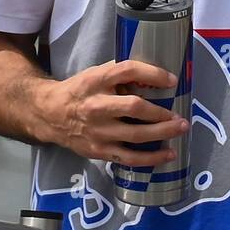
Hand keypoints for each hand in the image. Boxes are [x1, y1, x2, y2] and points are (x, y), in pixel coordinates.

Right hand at [40, 59, 188, 166]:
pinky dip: (151, 158)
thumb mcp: (96, 74)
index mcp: (97, 81)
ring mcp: (98, 131)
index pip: (128, 71)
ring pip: (135, 134)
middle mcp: (97, 106)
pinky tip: (168, 154)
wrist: (49, 114)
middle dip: (161, 112)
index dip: (153, 74)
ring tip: (181, 129)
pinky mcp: (98, 150)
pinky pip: (128, 157)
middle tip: (181, 114)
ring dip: (162, 133)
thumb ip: (121, 73)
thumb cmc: (80, 90)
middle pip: (135, 107)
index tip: (172, 80)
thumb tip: (155, 73)